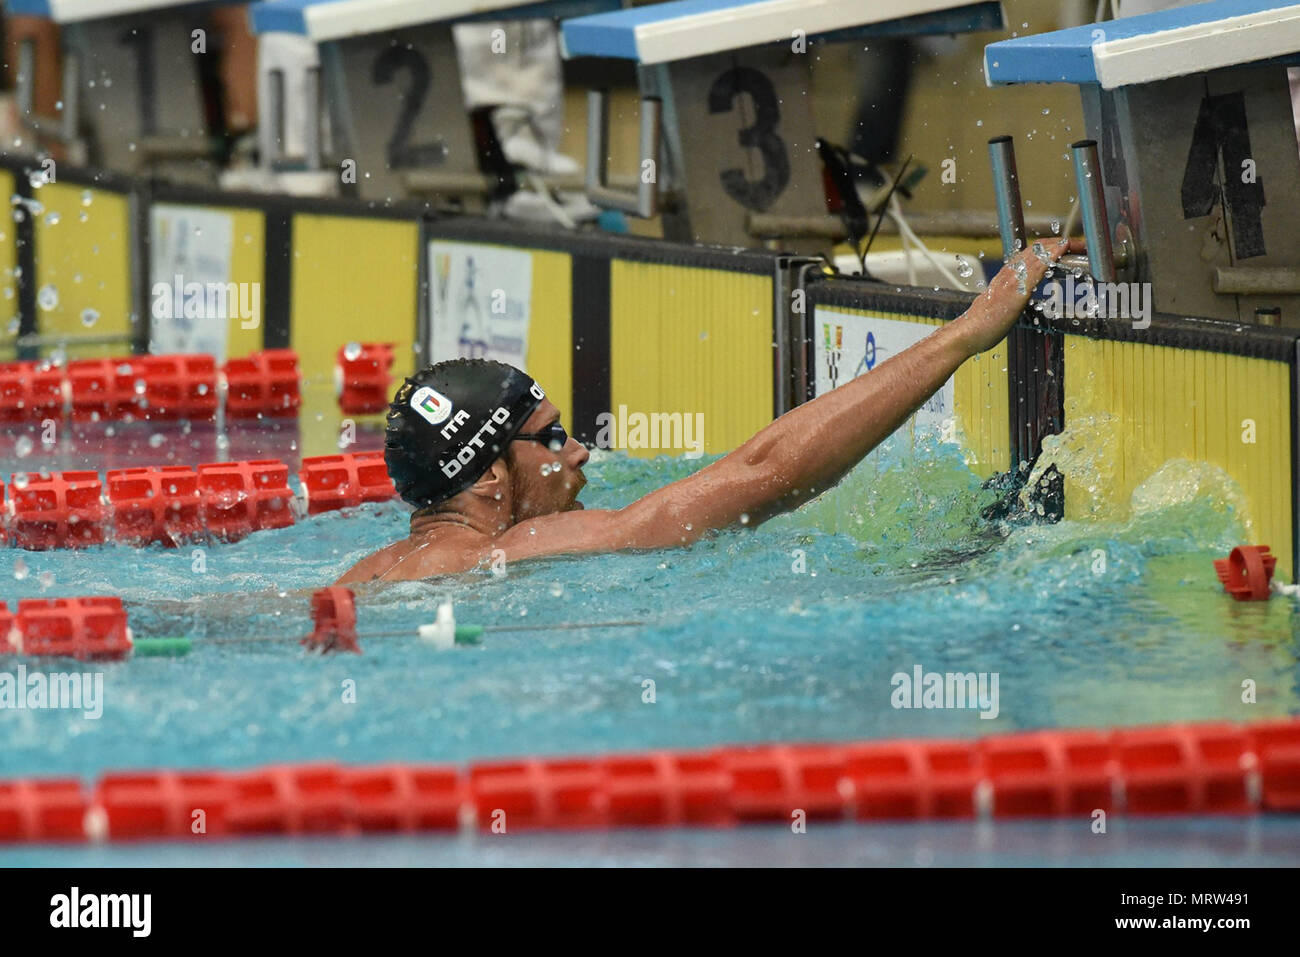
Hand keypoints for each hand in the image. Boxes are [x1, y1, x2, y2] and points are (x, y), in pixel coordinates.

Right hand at [952, 238, 1085, 355]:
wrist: (966, 334)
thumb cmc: (982, 326)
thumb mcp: (999, 307)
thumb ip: (1010, 299)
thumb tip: (1016, 301)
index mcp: (1005, 276)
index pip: (1030, 253)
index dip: (1049, 247)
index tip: (1066, 248)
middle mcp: (1009, 273)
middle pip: (1037, 248)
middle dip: (1060, 243)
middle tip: (1080, 245)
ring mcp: (1012, 279)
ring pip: (1038, 252)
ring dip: (1060, 245)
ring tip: (1078, 244)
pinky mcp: (1017, 289)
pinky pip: (1037, 266)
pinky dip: (1051, 254)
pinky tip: (1063, 248)